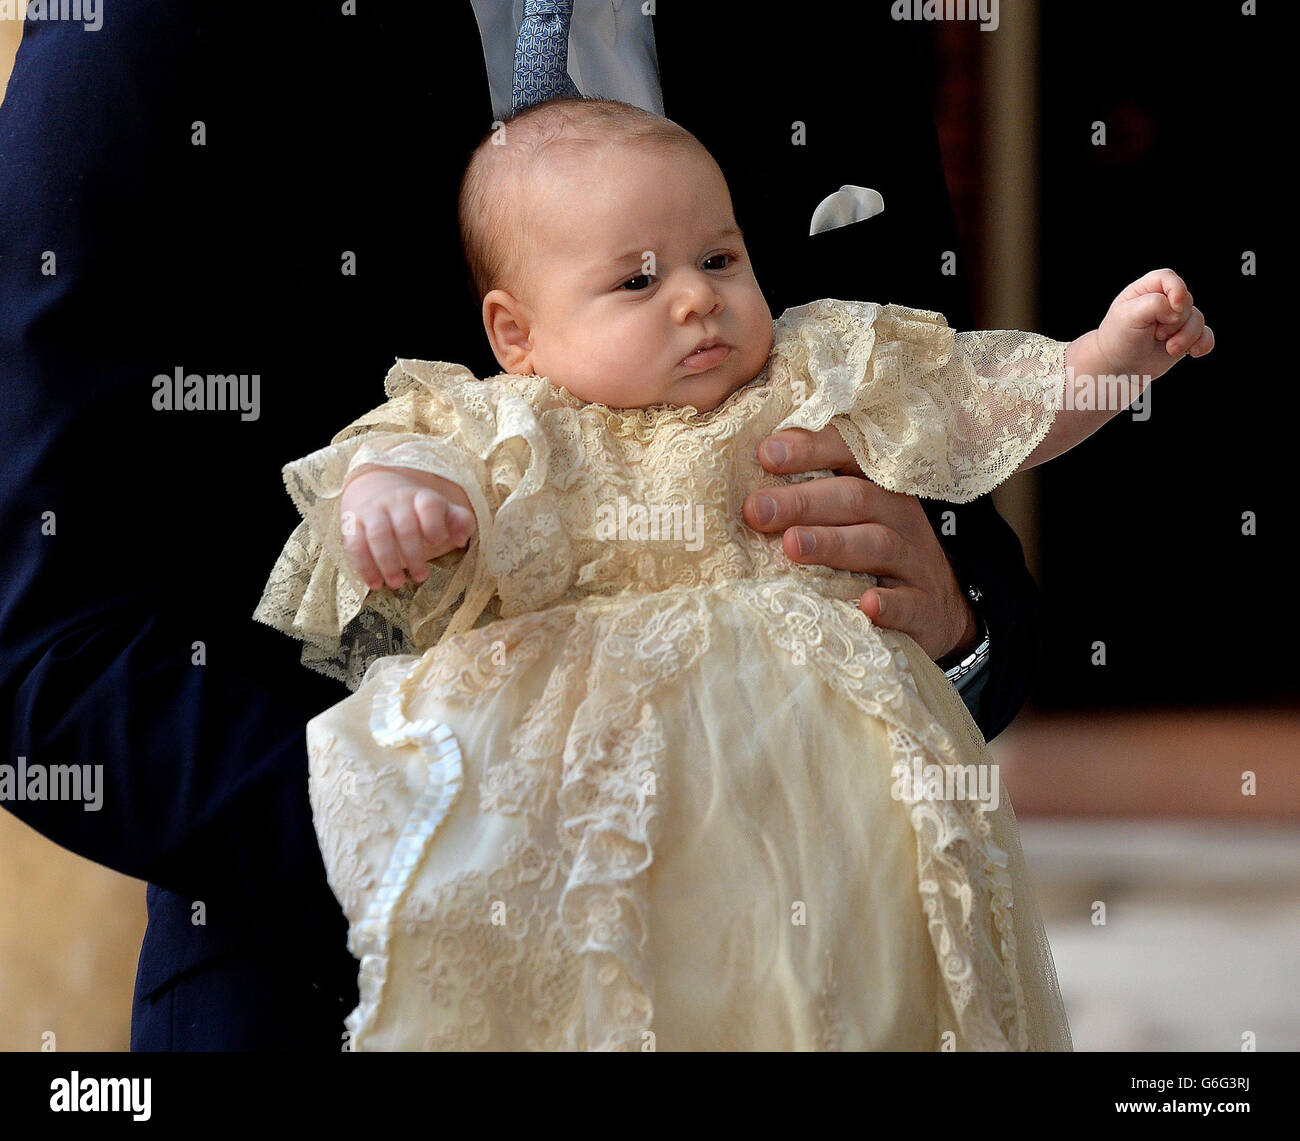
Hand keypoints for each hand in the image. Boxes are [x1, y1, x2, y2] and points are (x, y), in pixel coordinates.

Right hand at [339, 464, 475, 590]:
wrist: (376, 487)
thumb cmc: (417, 510)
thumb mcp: (442, 511)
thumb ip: (460, 522)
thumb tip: (460, 540)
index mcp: (422, 498)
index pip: (429, 505)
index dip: (434, 524)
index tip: (436, 541)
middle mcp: (396, 501)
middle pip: (405, 526)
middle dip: (413, 555)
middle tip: (421, 577)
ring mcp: (373, 511)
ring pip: (378, 535)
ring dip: (388, 562)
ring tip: (396, 584)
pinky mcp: (352, 523)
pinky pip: (355, 543)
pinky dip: (364, 566)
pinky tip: (374, 583)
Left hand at [742, 427, 977, 660]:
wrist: (939, 611)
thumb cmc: (875, 555)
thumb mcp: (851, 518)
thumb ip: (808, 498)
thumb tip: (744, 488)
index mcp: (877, 486)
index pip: (849, 453)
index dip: (811, 449)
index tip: (765, 454)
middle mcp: (898, 516)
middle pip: (854, 498)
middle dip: (802, 501)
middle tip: (756, 509)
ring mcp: (915, 562)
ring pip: (877, 544)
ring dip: (833, 543)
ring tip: (792, 546)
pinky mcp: (926, 607)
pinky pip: (910, 603)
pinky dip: (890, 604)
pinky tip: (866, 605)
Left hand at [1094, 268, 1214, 380]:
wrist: (1118, 368)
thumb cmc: (1118, 338)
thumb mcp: (1129, 316)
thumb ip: (1154, 304)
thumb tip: (1177, 310)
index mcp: (1148, 290)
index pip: (1169, 278)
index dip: (1177, 290)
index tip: (1174, 308)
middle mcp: (1164, 301)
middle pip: (1187, 302)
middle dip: (1175, 322)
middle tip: (1156, 335)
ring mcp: (1176, 320)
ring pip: (1198, 320)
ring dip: (1186, 337)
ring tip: (1169, 349)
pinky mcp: (1184, 337)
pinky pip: (1205, 336)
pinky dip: (1203, 343)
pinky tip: (1193, 352)